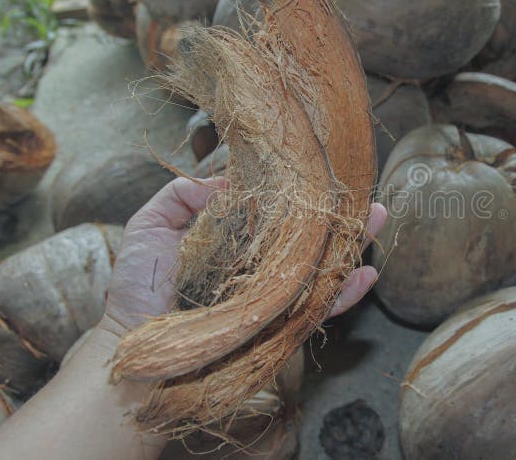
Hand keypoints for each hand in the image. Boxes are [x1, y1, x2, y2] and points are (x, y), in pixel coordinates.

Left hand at [104, 177, 386, 331]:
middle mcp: (258, 265)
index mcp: (234, 239)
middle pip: (306, 235)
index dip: (298, 192)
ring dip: (352, 243)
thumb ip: (181, 195)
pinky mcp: (276, 325)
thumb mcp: (150, 226)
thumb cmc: (138, 288)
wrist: (138, 347)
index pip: (274, 211)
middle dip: (338, 212)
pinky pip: (317, 309)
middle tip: (365, 190)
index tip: (320, 169)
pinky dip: (345, 293)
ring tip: (377, 217)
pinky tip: (366, 274)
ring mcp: (270, 295)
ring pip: (321, 265)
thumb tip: (228, 180)